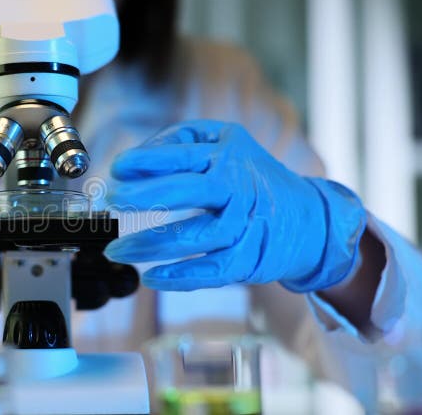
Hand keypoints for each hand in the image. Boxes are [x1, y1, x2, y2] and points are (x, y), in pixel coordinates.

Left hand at [104, 120, 366, 292]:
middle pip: (189, 190)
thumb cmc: (251, 178)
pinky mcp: (249, 259)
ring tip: (116, 250)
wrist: (310, 220)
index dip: (148, 161)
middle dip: (146, 195)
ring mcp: (245, 225)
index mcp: (228, 154)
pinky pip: (212, 271)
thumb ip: (178, 143)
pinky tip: (151, 279)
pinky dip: (181, 277)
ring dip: (152, 244)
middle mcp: (238, 187)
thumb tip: (132, 161)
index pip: (184, 155)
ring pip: (196, 235)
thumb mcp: (224, 144)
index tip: (116, 167)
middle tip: (111, 200)